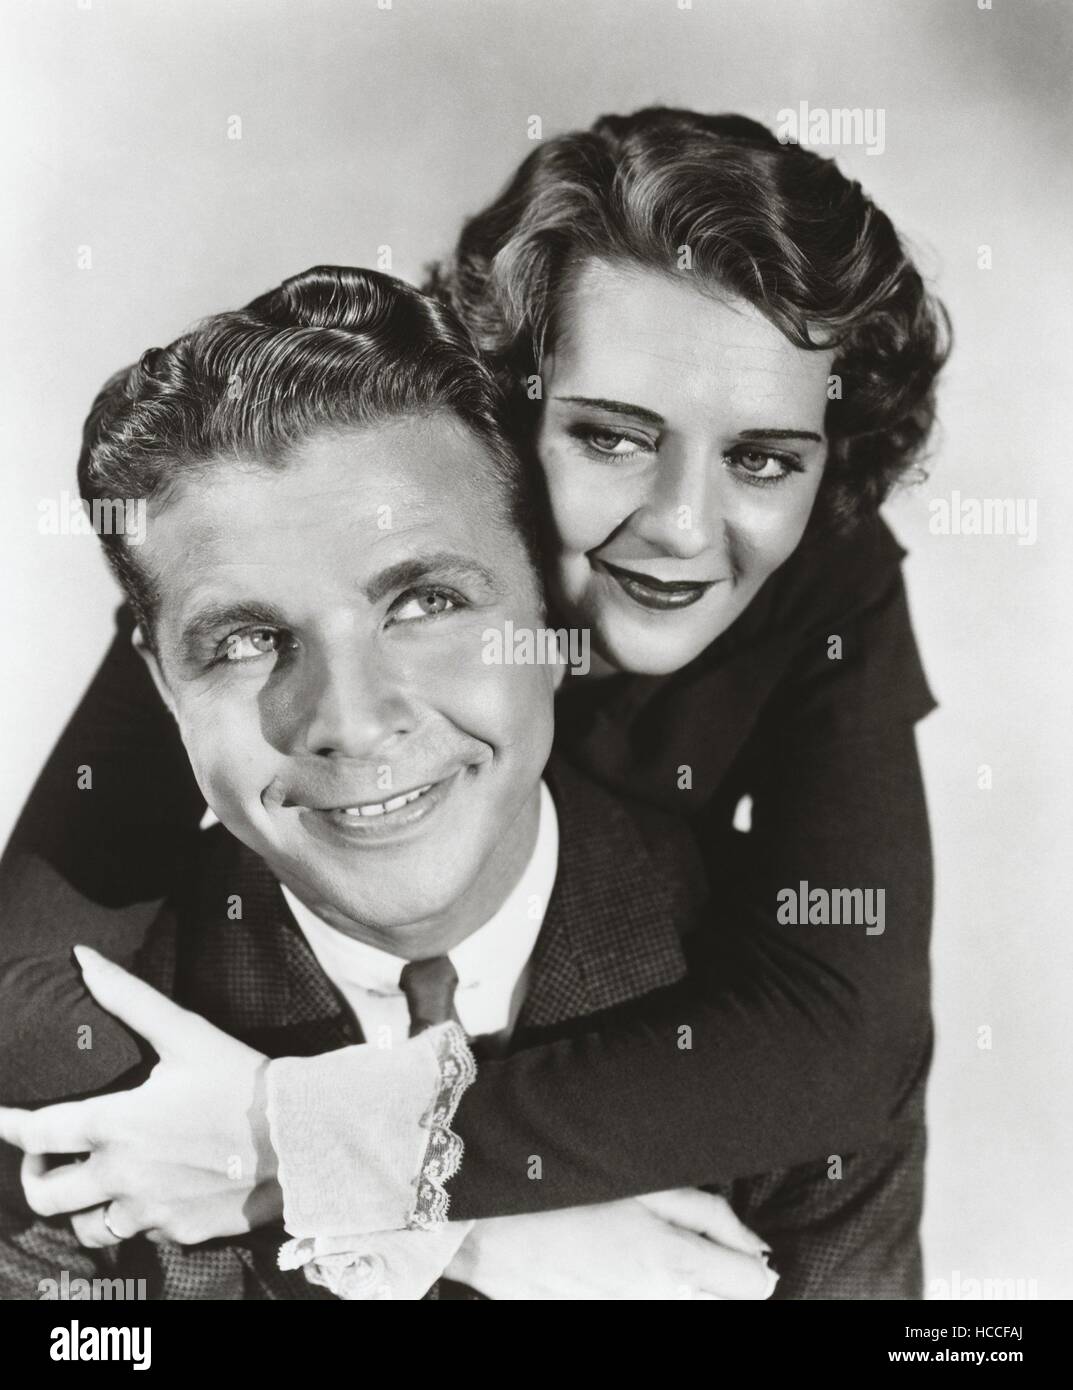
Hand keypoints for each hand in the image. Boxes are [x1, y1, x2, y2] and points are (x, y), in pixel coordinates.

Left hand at [0, 946, 281, 1246]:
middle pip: (46, 1195)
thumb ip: (129, 997)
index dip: (9, 1126)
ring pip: (84, 1227)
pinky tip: (150, 1194)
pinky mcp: (178, 1231)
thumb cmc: (241, 1079)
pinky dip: (134, 1216)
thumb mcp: (186, 1032)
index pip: (38, 1132)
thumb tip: (83, 959)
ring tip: (93, 1184)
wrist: (300, 1136)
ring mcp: (148, 1210)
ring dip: (80, 1207)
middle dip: (35, 1176)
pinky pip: (138, 1233)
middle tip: (45, 1159)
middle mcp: (122, 1174)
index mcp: (116, 1124)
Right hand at [446, 1188, 775, 1299]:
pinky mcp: (600, 1317)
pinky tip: (616, 1261)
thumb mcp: (643, 1184)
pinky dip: (647, 1288)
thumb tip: (756, 1249)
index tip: (730, 1238)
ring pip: (685, 1305)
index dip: (750, 1257)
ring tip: (642, 1244)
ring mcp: (629, 1315)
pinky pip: (647, 1306)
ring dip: (682, 1281)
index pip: (754, 1283)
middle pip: (723, 1300)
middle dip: (719, 1272)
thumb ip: (709, 1215)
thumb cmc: (564, 1190)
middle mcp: (660, 1303)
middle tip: (686, 1235)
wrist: (486, 1228)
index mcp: (675, 1263)